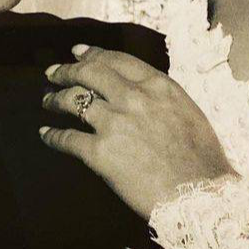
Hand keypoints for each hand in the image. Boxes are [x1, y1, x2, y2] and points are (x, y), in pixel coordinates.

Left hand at [40, 45, 235, 219]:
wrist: (200, 196)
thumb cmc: (202, 160)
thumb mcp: (187, 111)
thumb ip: (160, 96)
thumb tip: (139, 90)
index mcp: (157, 85)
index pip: (116, 60)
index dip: (92, 54)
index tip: (77, 52)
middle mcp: (133, 98)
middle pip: (89, 73)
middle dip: (66, 70)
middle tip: (53, 73)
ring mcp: (114, 124)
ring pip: (73, 101)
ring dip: (55, 99)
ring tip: (47, 100)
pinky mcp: (100, 154)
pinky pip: (68, 139)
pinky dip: (53, 136)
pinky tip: (46, 135)